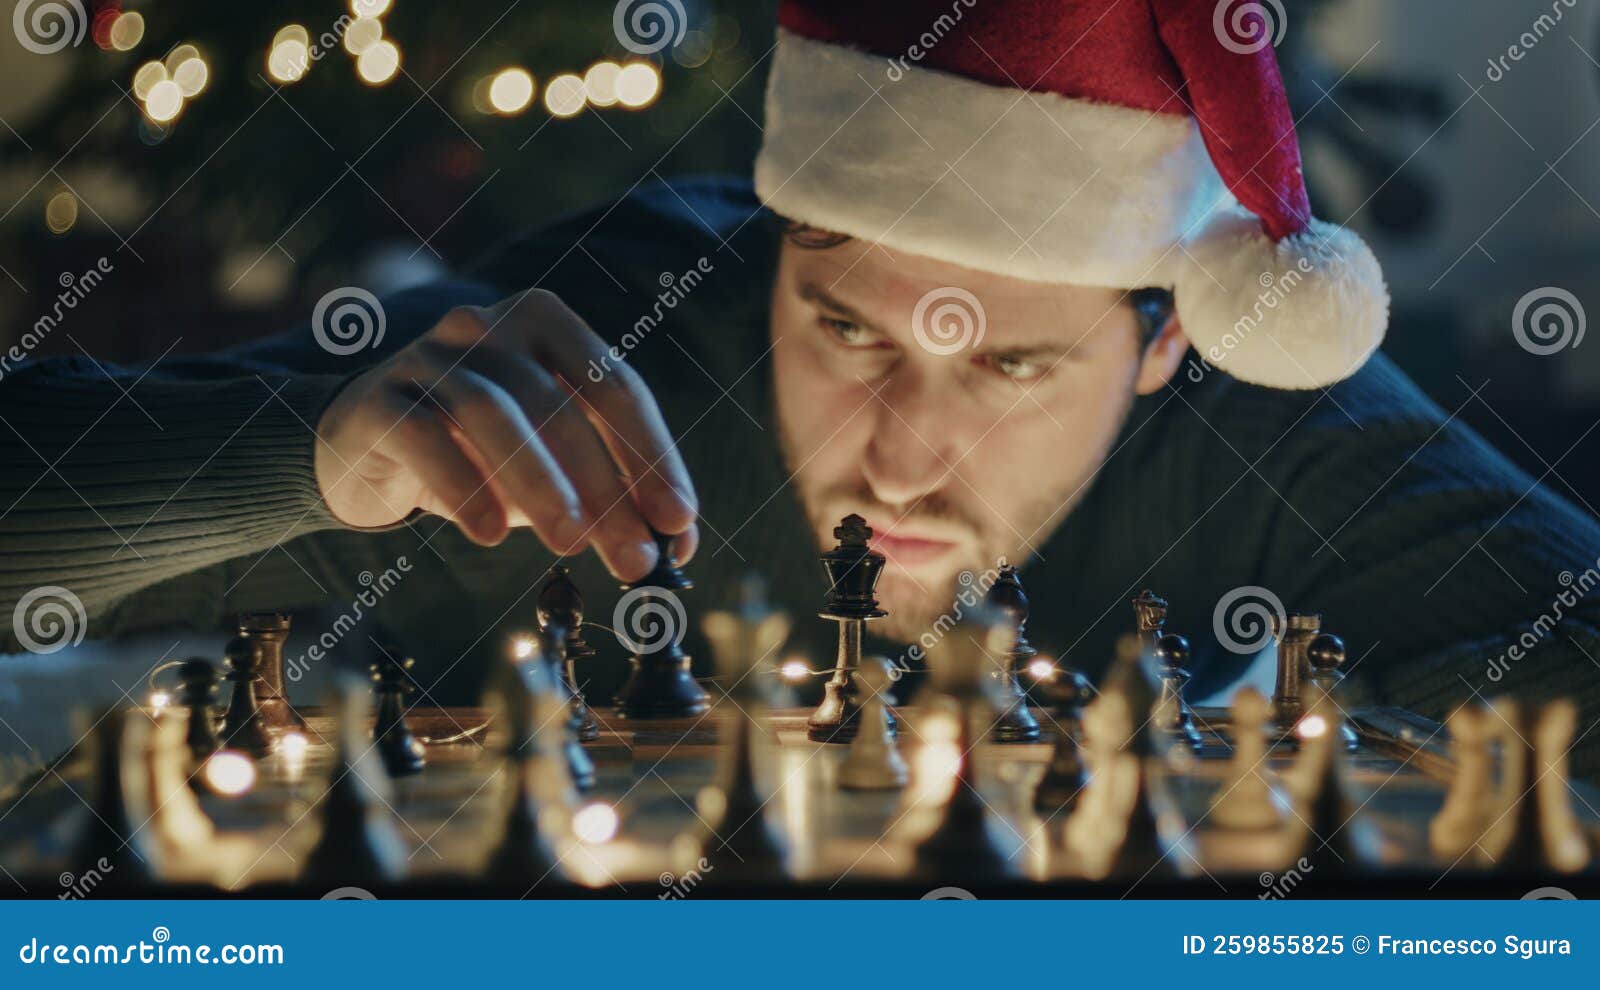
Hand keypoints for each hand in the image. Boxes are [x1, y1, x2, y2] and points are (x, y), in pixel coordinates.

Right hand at [313, 289, 696, 581]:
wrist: (363, 446)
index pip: (616, 386)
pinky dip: (463, 484)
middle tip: (634, 558)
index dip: (654, 455)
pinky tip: (489, 532)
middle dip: (606, 486)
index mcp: (546, 326)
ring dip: (541, 482)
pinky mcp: (377, 398)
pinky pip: (422, 434)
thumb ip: (612, 494)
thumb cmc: (478, 453)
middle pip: (561, 403)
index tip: (678, 520)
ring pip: (493, 410)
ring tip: (570, 543)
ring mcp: (428, 355)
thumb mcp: (552, 468)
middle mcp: (487, 325)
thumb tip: (676, 545)